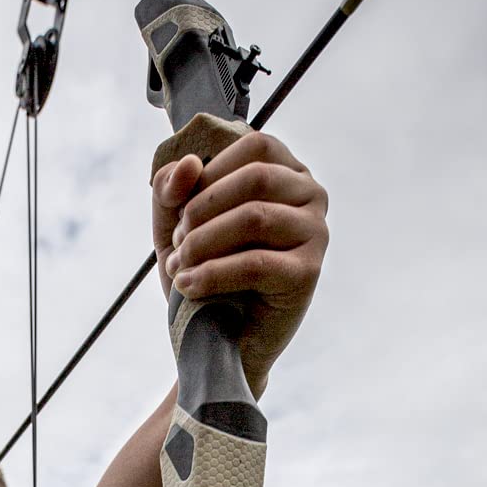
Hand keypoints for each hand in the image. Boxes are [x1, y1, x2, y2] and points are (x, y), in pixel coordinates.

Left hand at [151, 130, 328, 393]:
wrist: (215, 340)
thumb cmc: (203, 273)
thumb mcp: (174, 224)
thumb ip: (170, 188)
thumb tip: (188, 166)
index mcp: (287, 172)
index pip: (254, 146)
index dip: (209, 174)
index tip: (182, 212)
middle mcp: (311, 196)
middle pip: (255, 177)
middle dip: (202, 210)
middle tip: (178, 245)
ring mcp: (316, 234)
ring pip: (254, 216)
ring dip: (203, 242)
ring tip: (180, 267)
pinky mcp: (308, 274)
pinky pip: (256, 262)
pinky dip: (212, 274)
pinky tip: (188, 286)